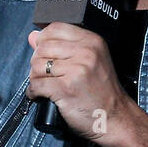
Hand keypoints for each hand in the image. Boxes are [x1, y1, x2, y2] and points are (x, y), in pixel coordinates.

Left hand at [26, 23, 147, 146]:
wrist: (115, 118)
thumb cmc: (101, 91)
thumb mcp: (89, 61)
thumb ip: (61, 46)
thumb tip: (32, 36)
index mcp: (91, 41)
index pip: (55, 28)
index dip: (43, 40)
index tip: (44, 54)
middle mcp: (85, 52)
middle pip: (42, 48)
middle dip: (37, 63)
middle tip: (45, 76)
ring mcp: (76, 70)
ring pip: (36, 67)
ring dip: (34, 79)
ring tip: (44, 86)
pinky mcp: (66, 89)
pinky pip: (36, 85)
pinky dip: (33, 93)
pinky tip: (40, 96)